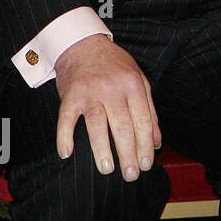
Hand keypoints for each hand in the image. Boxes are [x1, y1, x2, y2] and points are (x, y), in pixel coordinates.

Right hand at [54, 33, 158, 180]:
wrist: (83, 44)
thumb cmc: (114, 66)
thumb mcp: (139, 81)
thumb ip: (149, 110)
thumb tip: (156, 141)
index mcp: (134, 86)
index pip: (143, 121)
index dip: (145, 145)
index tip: (147, 164)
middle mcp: (113, 90)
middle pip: (123, 126)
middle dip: (128, 154)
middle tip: (131, 175)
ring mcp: (90, 92)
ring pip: (97, 126)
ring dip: (102, 150)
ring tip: (107, 170)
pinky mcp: (70, 95)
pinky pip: (65, 119)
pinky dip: (64, 137)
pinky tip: (66, 153)